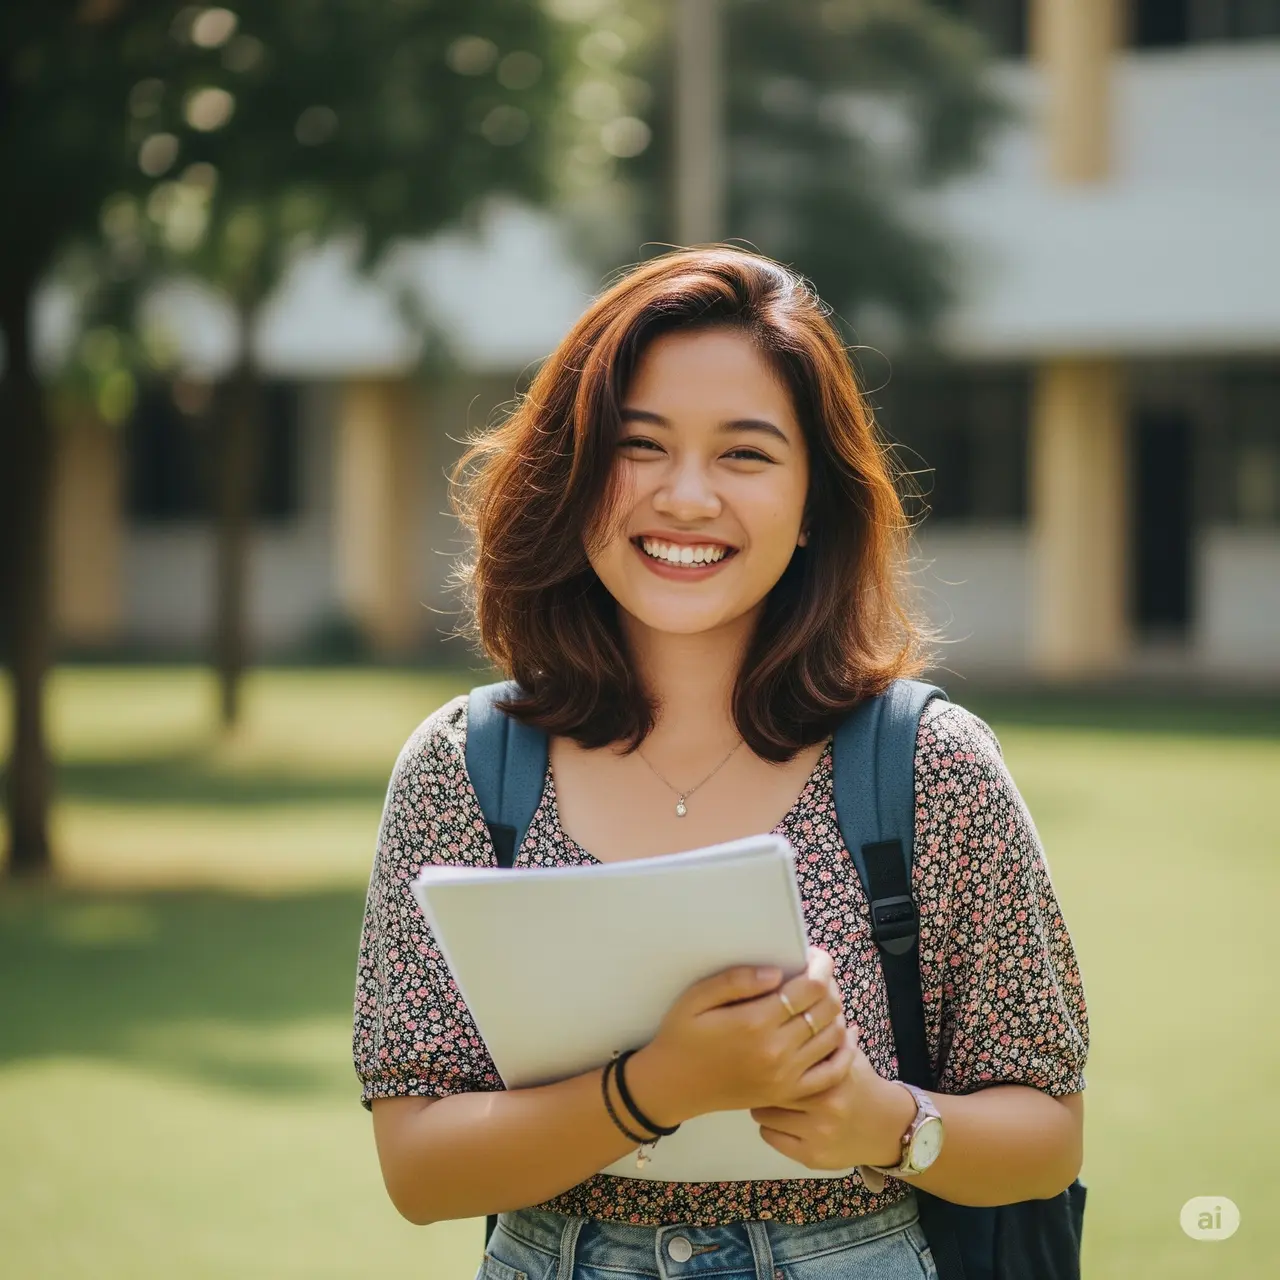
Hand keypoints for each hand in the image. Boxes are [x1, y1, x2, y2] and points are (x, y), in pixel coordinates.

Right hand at [626, 948, 849, 1124]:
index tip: (814, 955)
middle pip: (827, 1008)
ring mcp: (785, 1076)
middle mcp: (776, 1050)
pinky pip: (831, 1073)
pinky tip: (840, 1035)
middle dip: (830, 984)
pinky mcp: (787, 1093)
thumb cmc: (682, 1036)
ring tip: (822, 999)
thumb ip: (735, 980)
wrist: (673, 1086)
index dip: (821, 965)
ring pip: (834, 1036)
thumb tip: (776, 972)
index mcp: (755, 1022)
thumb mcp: (696, 998)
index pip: (809, 987)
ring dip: (836, 1012)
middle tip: (817, 974)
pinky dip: (844, 1051)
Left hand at [749, 1021, 915, 1171]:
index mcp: (832, 1075)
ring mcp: (817, 1135)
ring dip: (764, 1105)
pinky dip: (772, 1128)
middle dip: (763, 1081)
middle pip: (770, 1087)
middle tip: (762, 1075)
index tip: (766, 1050)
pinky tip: (782, 1120)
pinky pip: (771, 1138)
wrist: (889, 1128)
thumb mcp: (848, 1054)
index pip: (784, 1059)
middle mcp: (825, 1106)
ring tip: (773, 1098)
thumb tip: (800, 998)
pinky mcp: (811, 1157)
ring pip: (764, 1115)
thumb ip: (825, 1032)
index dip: (771, 1054)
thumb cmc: (860, 1083)